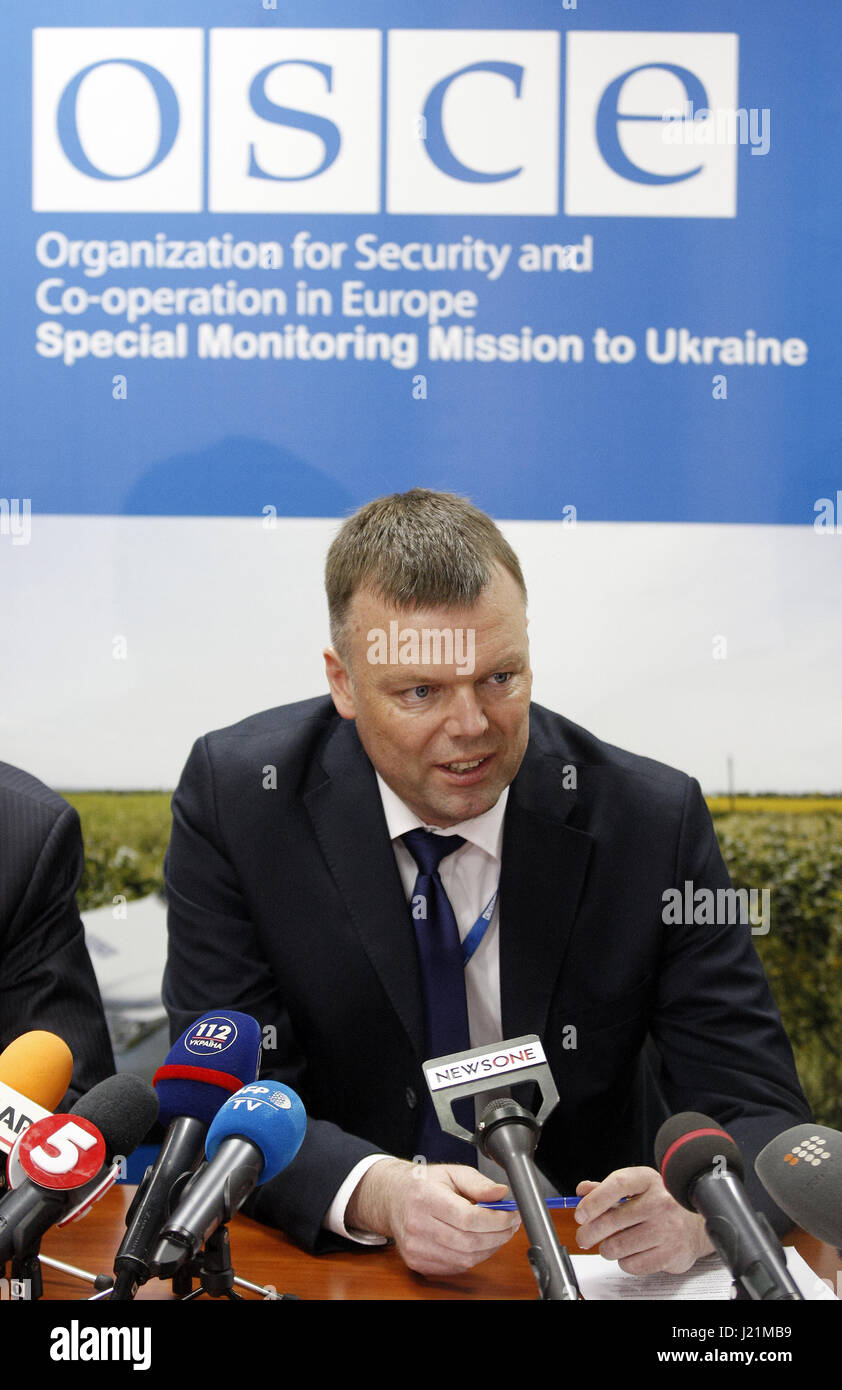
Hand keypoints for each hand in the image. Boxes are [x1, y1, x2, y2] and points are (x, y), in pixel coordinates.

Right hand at [345, 1158, 519, 1275]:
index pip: (468, 1218)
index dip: (497, 1220)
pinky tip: (479, 1242)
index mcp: (425, 1197)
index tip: (512, 1215)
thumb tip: (501, 1194)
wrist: (391, 1199)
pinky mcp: (418, 1263)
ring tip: (498, 1233)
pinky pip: (456, 1267)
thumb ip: (478, 1183)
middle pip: (469, 1241)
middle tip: (511, 1225)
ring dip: (489, 1248)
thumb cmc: (422, 1184)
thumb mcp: (451, 1172)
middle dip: (498, 1235)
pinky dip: (474, 1257)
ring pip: (465, 1258)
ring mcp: (416, 1248)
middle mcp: (417, 1225)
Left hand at [574, 1166, 713, 1274]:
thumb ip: (607, 1189)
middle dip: (589, 1232)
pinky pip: (631, 1264)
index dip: (594, 1200)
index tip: (580, 1214)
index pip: (617, 1185)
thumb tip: (582, 1191)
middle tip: (583, 1237)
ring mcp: (667, 1229)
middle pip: (612, 1220)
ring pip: (617, 1246)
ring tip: (611, 1244)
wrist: (695, 1225)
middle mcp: (660, 1202)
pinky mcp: (670, 1254)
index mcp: (649, 1180)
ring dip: (606, 1248)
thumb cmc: (660, 1204)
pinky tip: (631, 1252)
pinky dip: (624, 1261)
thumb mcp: (636, 1188)